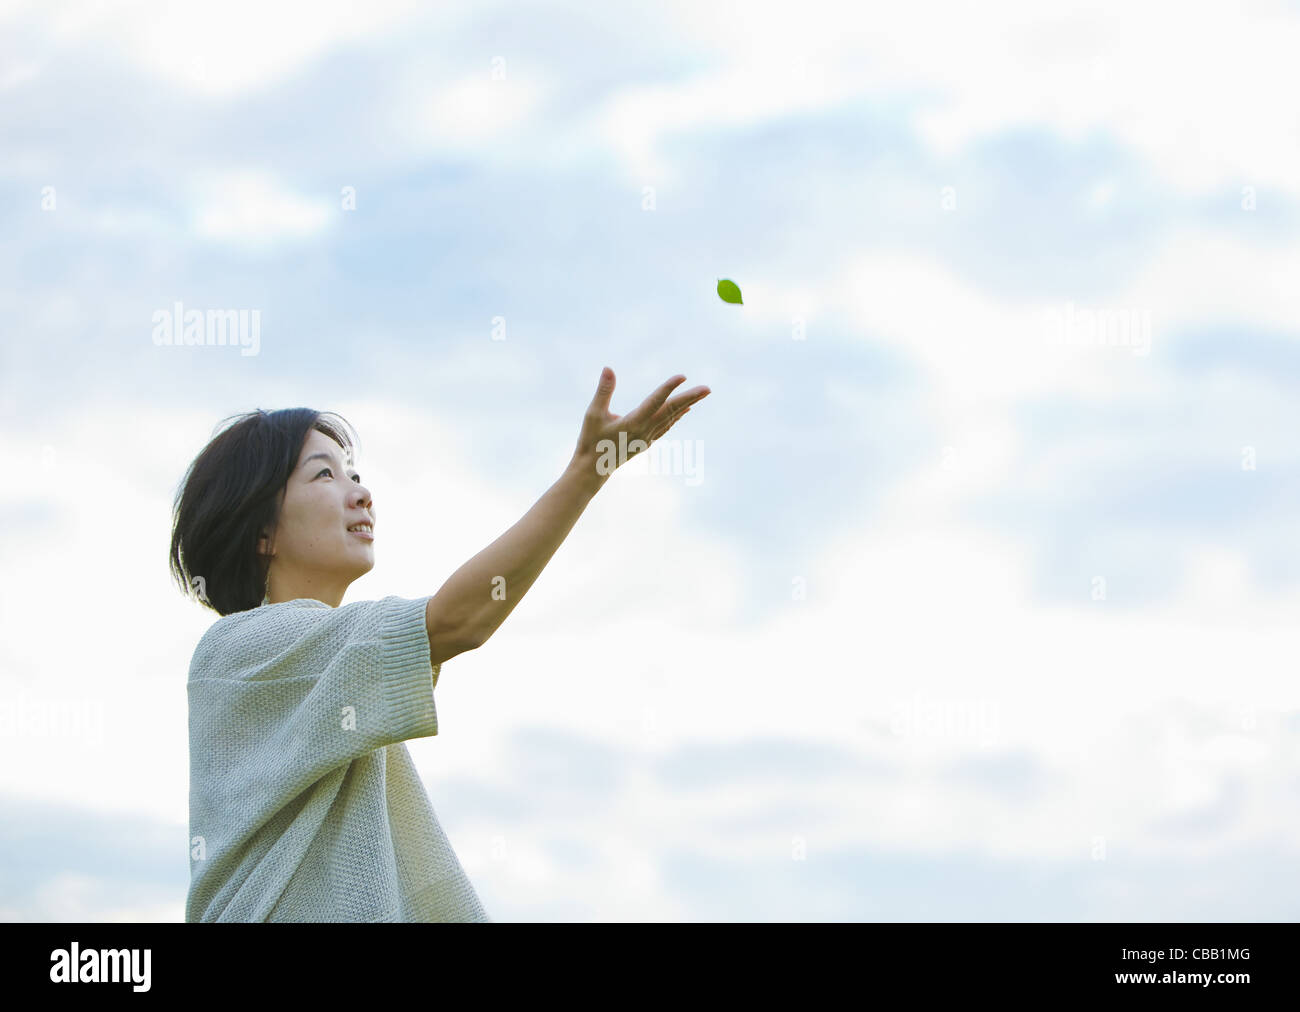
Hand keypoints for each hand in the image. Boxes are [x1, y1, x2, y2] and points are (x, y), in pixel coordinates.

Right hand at [569, 367, 710, 481]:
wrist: (592, 470)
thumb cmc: (590, 440)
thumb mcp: (593, 414)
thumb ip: (603, 391)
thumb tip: (608, 368)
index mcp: (632, 423)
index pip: (654, 402)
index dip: (668, 388)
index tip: (682, 377)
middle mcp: (644, 431)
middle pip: (671, 411)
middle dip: (690, 399)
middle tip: (708, 389)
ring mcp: (647, 438)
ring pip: (671, 418)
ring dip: (688, 405)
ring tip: (703, 393)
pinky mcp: (646, 442)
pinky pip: (666, 426)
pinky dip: (677, 416)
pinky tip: (686, 410)